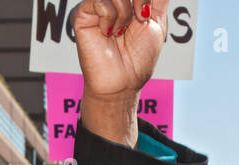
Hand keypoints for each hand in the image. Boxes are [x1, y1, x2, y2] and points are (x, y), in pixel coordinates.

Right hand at [72, 0, 167, 144]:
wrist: (122, 83)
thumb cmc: (139, 58)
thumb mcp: (157, 21)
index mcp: (128, 0)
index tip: (145, 17)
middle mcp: (111, 0)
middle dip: (139, 0)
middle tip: (140, 19)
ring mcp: (96, 6)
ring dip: (125, 13)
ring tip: (120, 33)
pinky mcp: (81, 14)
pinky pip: (100, 1)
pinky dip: (110, 18)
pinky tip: (107, 34)